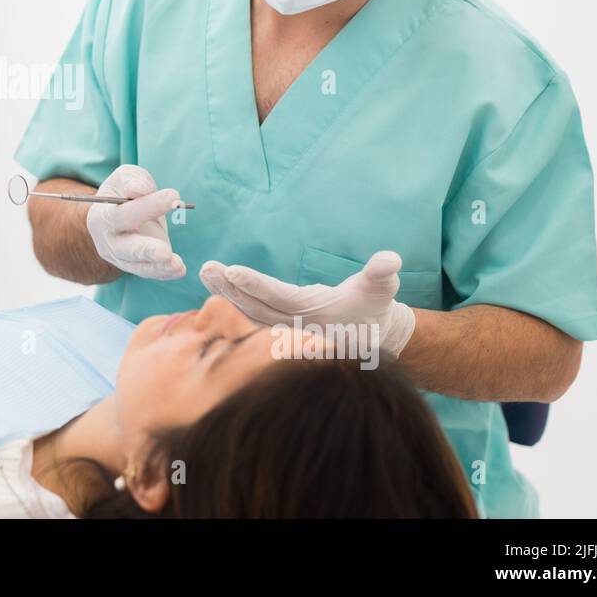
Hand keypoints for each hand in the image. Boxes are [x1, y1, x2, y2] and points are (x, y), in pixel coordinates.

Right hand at [86, 165, 186, 279]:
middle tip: (166, 252)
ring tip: (177, 265)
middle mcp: (109, 241)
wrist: (120, 215)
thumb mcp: (125, 178)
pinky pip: (150, 272)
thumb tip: (139, 190)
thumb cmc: (124, 192)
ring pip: (139, 266)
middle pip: (127, 248)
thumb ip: (130, 181)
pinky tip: (179, 269)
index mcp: (102, 217)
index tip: (174, 196)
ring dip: (159, 267)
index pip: (124, 213)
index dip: (148, 205)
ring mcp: (122, 258)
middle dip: (146, 250)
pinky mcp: (137, 266)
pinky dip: (165, 273)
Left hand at [199, 250, 415, 356]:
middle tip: (207, 268)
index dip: (256, 285)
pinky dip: (232, 302)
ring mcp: (285, 327)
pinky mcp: (280, 325)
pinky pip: (250, 316)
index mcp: (314, 313)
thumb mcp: (383, 289)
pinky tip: (215, 287)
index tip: (232, 271)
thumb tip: (390, 259)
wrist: (373, 336)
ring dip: (226, 292)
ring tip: (205, 272)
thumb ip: (383, 273)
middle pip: (256, 306)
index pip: (279, 297)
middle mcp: (294, 323)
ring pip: (249, 311)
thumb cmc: (375, 308)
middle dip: (231, 287)